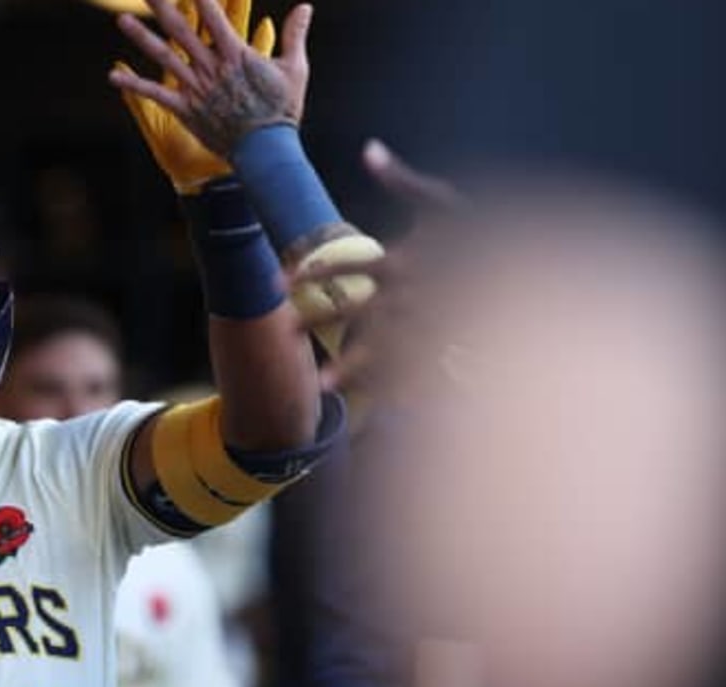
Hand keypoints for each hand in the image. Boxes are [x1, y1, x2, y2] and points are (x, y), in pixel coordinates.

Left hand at [114, 0, 276, 191]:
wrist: (267, 151)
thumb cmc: (282, 110)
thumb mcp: (294, 69)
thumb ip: (294, 35)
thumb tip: (305, 7)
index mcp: (237, 54)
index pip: (214, 15)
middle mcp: (212, 67)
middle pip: (182, 29)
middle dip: (163, 6)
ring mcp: (197, 88)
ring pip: (164, 56)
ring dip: (141, 37)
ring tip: (121, 19)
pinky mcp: (186, 109)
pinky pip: (155, 95)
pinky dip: (133, 84)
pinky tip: (113, 75)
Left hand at [293, 140, 469, 402]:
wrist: (536, 265)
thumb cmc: (483, 230)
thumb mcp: (445, 200)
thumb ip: (402, 180)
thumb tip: (368, 148)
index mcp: (405, 259)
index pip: (348, 265)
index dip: (313, 272)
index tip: (283, 282)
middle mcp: (413, 293)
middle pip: (356, 310)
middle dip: (319, 319)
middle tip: (284, 329)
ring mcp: (431, 323)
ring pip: (383, 349)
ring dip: (351, 367)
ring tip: (321, 385)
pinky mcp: (452, 345)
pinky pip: (416, 371)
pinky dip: (391, 387)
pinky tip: (369, 404)